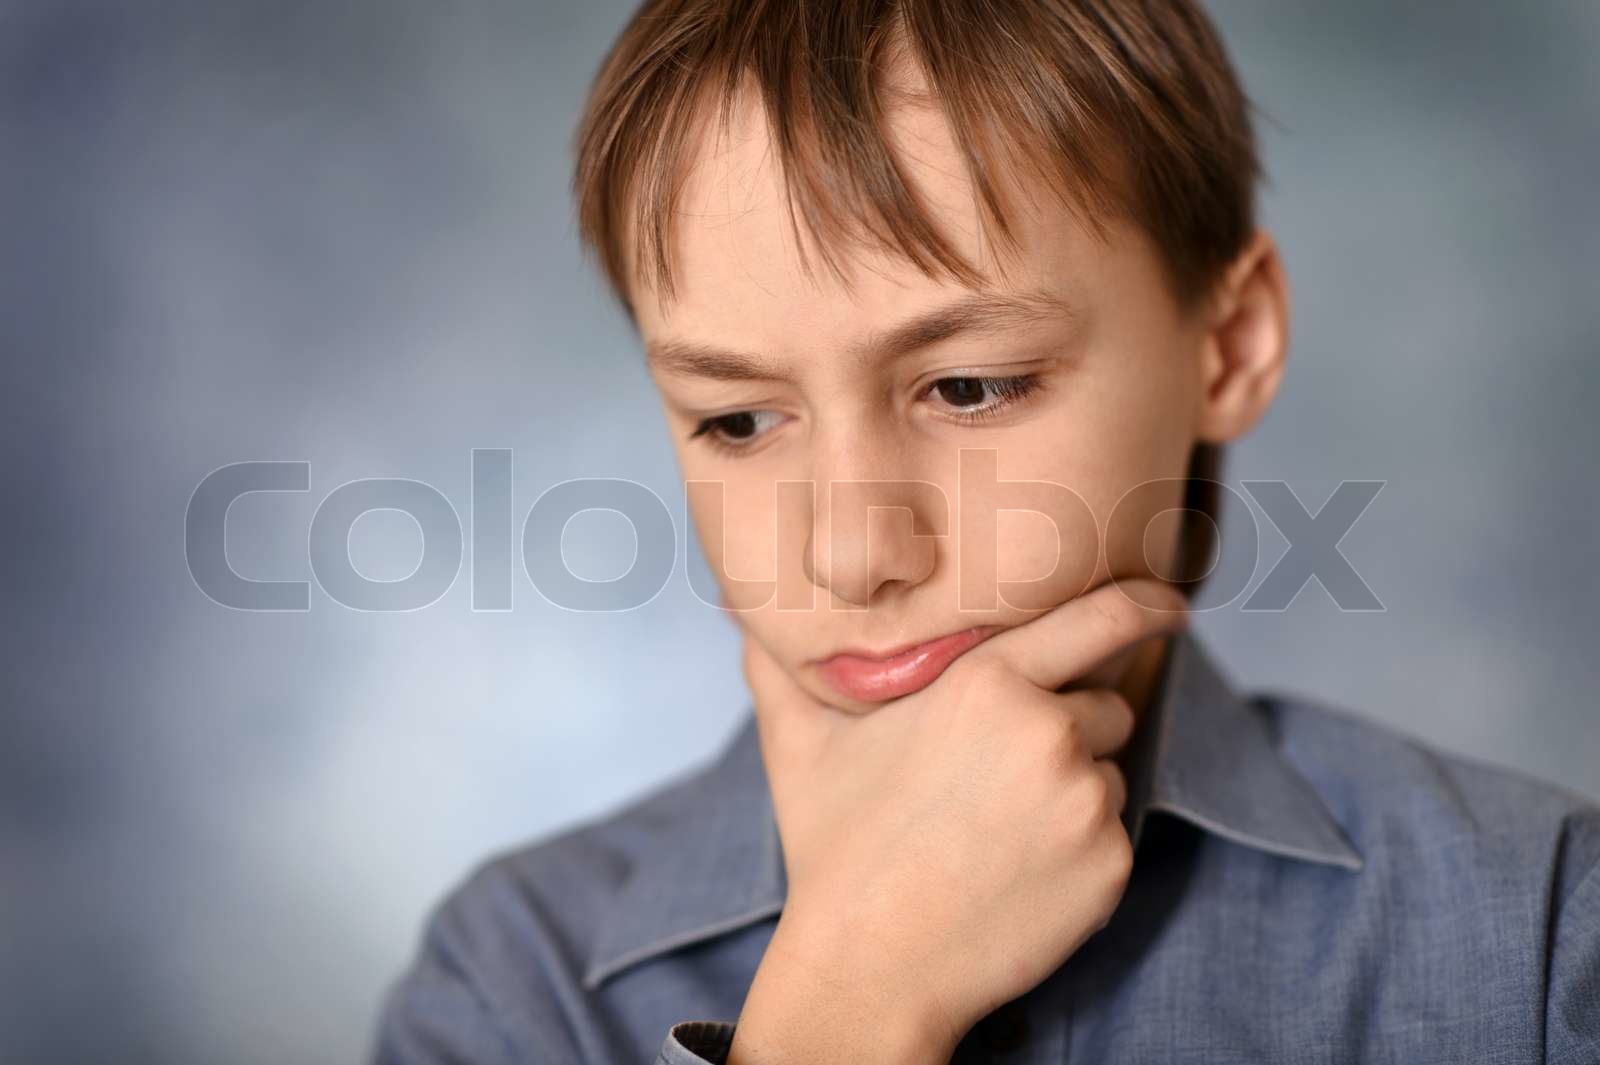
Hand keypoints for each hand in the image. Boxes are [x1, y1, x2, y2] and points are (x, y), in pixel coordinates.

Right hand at [729, 578, 1187, 1062]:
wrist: (869, 970)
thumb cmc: (836, 852)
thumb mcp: (801, 745)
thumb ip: (781, 668)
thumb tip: (745, 619)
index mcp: (987, 683)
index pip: (1098, 618)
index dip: (1142, 602)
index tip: (1167, 599)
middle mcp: (1048, 732)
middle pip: (1103, 702)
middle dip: (1067, 724)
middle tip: (998, 774)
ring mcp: (1085, 802)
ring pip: (1106, 769)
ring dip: (1071, 788)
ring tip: (995, 830)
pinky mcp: (1110, 865)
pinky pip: (1112, 833)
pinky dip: (1079, 848)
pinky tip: (1014, 871)